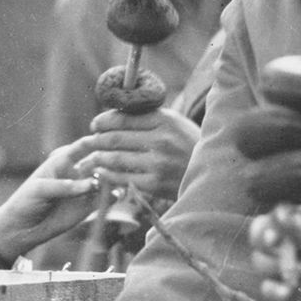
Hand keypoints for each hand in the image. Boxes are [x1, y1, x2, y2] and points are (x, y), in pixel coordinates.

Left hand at [0, 135, 119, 259]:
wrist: (22, 228)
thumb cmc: (26, 201)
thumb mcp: (40, 189)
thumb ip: (64, 186)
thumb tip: (90, 185)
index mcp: (63, 159)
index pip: (84, 145)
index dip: (98, 141)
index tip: (111, 140)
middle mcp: (77, 171)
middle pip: (100, 161)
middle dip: (111, 161)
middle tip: (119, 165)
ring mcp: (85, 189)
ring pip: (107, 180)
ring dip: (116, 178)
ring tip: (120, 180)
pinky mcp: (89, 206)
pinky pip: (106, 199)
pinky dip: (114, 196)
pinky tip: (118, 195)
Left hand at [72, 107, 200, 199]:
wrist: (214, 172)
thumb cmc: (188, 144)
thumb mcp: (174, 123)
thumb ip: (147, 117)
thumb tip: (111, 117)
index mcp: (164, 120)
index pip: (123, 118)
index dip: (102, 121)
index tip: (95, 125)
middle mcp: (161, 140)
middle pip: (115, 138)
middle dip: (95, 141)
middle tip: (87, 143)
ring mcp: (158, 163)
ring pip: (116, 159)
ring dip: (97, 159)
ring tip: (89, 159)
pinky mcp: (156, 184)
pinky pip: (123, 178)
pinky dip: (107, 175)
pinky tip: (100, 173)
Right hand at [249, 205, 300, 300]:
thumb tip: (280, 215)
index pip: (280, 218)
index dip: (270, 225)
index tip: (274, 236)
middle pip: (265, 241)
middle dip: (268, 247)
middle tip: (281, 253)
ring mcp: (299, 272)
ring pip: (264, 265)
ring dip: (271, 268)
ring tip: (294, 274)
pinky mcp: (299, 298)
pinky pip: (274, 293)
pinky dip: (272, 291)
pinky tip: (284, 291)